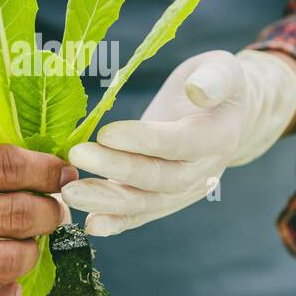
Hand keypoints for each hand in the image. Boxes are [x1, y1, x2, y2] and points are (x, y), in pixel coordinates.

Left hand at [61, 49, 295, 236]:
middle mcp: (201, 172)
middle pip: (157, 178)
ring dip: (106, 201)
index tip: (106, 132)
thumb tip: (198, 91)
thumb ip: (214, 79)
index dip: (143, 140)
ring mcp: (181, 191)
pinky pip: (139, 215)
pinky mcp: (162, 199)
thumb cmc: (216, 84)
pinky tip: (90, 225)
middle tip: (77, 155)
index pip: (178, 143)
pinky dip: (115, 223)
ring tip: (70, 193)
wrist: (225, 117)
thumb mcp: (223, 70)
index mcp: (216, 137)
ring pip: (144, 202)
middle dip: (116, 168)